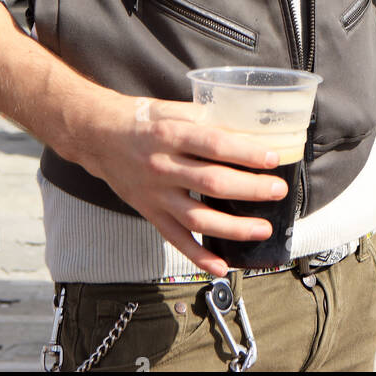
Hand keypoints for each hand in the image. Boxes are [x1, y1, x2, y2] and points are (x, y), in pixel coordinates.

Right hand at [82, 94, 288, 274]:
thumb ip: (206, 120)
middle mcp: (163, 165)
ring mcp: (155, 193)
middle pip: (212, 182)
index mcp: (171, 133)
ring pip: (198, 217)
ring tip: (261, 228)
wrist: (98, 135)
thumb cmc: (141, 119)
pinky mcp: (149, 212)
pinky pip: (176, 239)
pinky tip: (221, 266)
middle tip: (277, 191)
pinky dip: (199, 256)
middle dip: (250, 188)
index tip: (273, 158)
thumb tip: (247, 131)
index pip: (215, 144)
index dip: (246, 152)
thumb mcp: (173, 109)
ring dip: (234, 227)